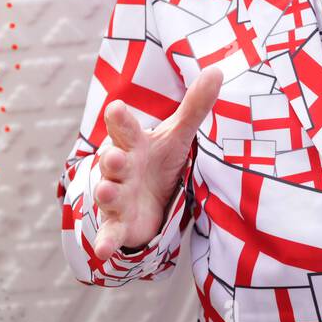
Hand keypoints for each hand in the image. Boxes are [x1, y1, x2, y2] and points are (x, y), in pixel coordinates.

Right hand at [92, 65, 223, 259]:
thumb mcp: (178, 134)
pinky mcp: (118, 224)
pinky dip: (105, 241)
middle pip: (113, 160)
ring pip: (108, 193)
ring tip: (105, 189)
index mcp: (133, 143)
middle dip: (113, 158)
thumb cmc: (158, 161)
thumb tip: (217, 69)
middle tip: (115, 155)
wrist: (147, 200)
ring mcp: (116, 197)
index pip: (125, 128)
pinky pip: (110, 233)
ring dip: (106, 192)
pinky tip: (103, 252)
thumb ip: (195, 105)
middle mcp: (120, 168)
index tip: (117, 107)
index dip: (120, 119)